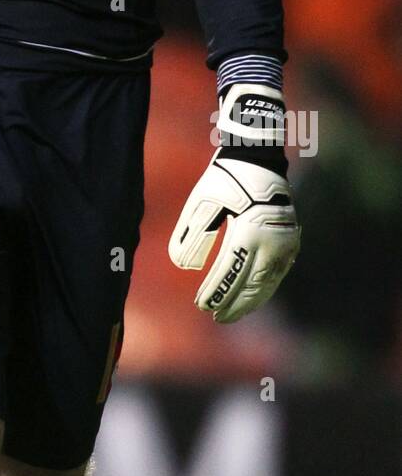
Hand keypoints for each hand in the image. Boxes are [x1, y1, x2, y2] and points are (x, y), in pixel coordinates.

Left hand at [168, 85, 300, 322]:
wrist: (259, 158)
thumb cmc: (225, 178)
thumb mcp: (202, 200)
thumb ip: (192, 232)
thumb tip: (183, 265)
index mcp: (250, 231)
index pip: (230, 272)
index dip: (216, 292)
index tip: (201, 305)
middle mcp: (273, 242)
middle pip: (251, 284)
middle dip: (233, 304)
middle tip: (216, 317)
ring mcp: (286, 244)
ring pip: (267, 283)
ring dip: (249, 302)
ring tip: (231, 314)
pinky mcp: (292, 243)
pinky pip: (277, 274)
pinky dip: (263, 289)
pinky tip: (250, 298)